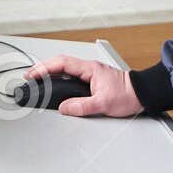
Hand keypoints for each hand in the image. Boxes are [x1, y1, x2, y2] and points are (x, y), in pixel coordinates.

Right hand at [21, 55, 143, 117]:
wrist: (142, 93)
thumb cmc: (128, 95)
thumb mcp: (103, 103)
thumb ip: (82, 106)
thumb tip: (64, 108)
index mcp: (89, 69)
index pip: (61, 64)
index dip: (44, 68)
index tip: (32, 74)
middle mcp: (89, 68)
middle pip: (60, 64)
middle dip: (42, 69)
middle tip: (29, 77)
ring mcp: (91, 73)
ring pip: (65, 68)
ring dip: (50, 72)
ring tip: (37, 79)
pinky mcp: (93, 79)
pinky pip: (71, 75)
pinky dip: (60, 78)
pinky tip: (55, 84)